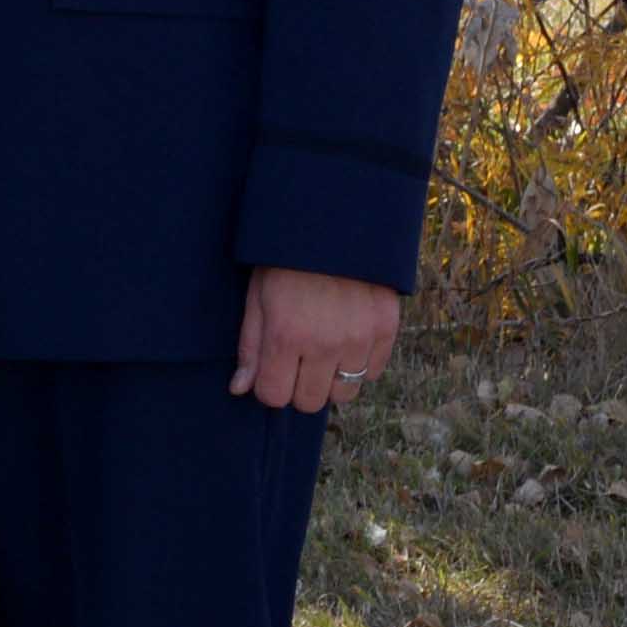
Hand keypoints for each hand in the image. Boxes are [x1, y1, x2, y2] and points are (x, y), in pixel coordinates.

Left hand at [234, 266, 400, 412]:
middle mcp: (325, 344)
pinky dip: (360, 363)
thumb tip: (240, 388)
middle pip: (311, 402)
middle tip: (298, 361)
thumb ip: (250, 347)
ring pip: (345, 393)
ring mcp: (360, 338)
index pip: (274, 396)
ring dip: (331, 379)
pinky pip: (373, 372)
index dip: (270, 386)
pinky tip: (347, 339)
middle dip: (299, 387)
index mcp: (286, 336)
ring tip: (324, 351)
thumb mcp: (257, 297)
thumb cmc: (286, 261)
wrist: (336, 225)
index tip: (272, 369)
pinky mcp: (386, 328)